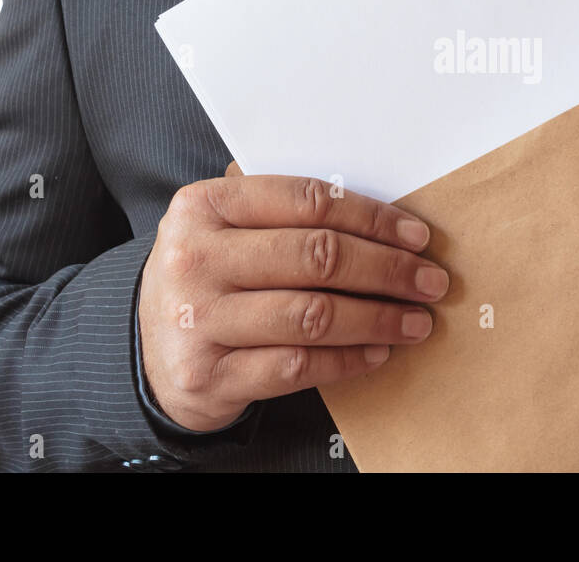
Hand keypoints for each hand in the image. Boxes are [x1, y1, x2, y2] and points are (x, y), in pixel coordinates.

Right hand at [139, 163, 447, 431]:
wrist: (147, 352)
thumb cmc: (208, 279)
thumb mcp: (226, 230)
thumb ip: (286, 216)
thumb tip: (388, 225)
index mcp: (204, 206)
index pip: (308, 202)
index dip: (373, 218)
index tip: (418, 236)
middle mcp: (195, 260)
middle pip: (318, 257)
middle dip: (388, 270)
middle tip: (431, 281)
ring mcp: (197, 321)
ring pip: (314, 314)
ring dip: (378, 318)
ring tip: (416, 321)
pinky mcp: (207, 377)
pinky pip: (297, 366)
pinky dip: (348, 359)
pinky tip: (378, 352)